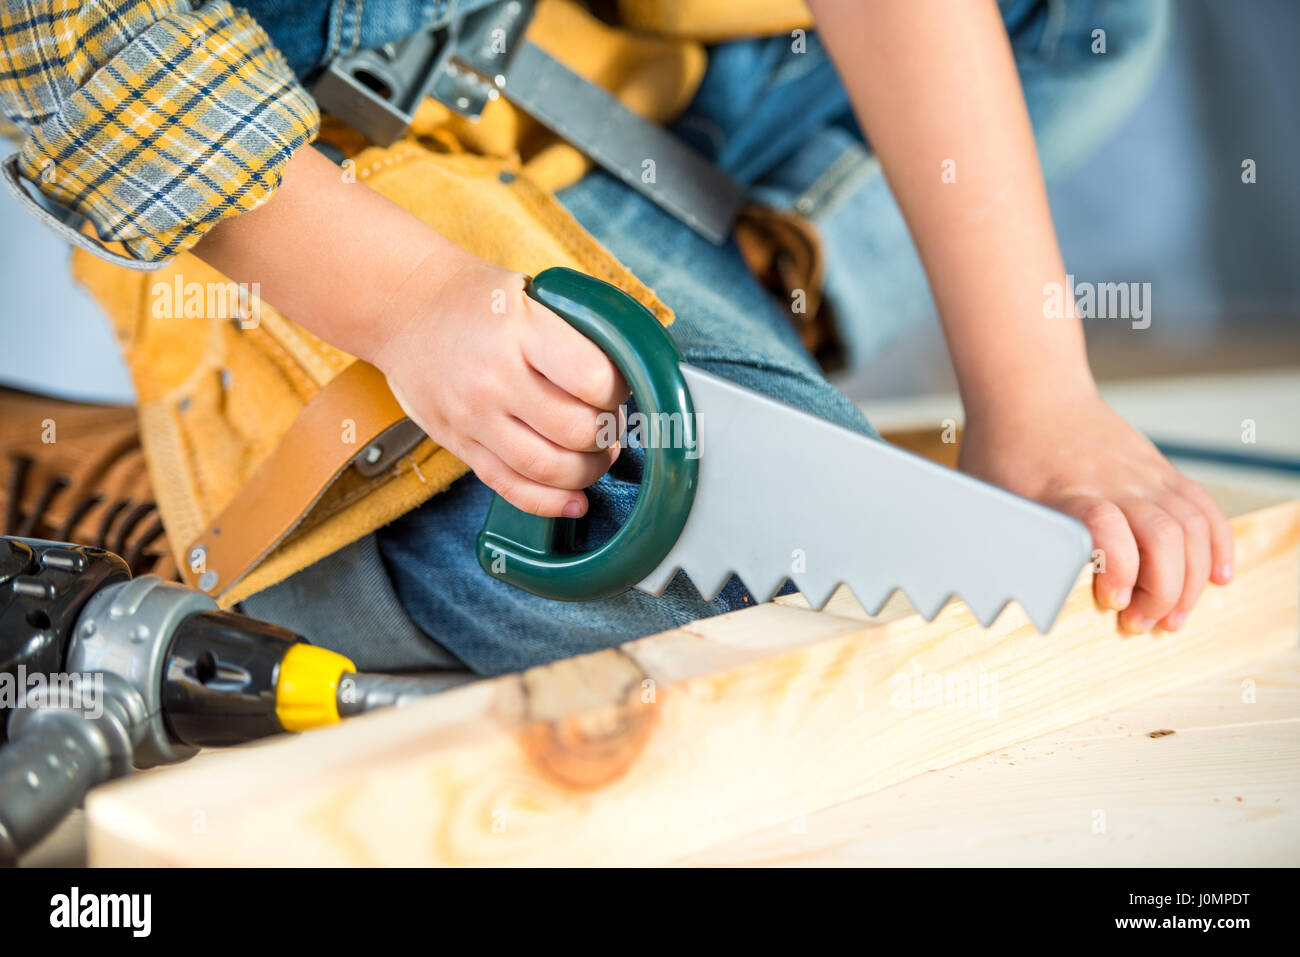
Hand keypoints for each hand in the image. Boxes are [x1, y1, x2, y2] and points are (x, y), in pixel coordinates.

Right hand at [372, 259, 628, 517]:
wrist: (401, 309)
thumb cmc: (475, 300)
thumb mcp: (530, 294)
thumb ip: (574, 333)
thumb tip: (628, 378)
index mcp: (520, 332)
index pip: (592, 380)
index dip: (619, 390)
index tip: (619, 387)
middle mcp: (494, 378)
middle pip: (576, 431)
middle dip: (608, 434)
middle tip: (610, 423)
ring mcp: (473, 417)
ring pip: (549, 469)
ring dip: (588, 471)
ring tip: (595, 455)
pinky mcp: (459, 444)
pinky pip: (511, 488)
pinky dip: (551, 503)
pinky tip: (575, 500)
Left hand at [958, 386, 1233, 631]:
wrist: (1032, 393)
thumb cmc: (1003, 450)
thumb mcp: (988, 496)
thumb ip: (999, 541)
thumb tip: (989, 593)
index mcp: (1066, 490)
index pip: (1105, 525)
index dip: (1116, 567)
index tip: (1110, 600)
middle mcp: (1114, 482)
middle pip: (1162, 536)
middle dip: (1162, 591)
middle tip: (1139, 624)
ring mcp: (1144, 474)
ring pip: (1191, 528)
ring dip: (1190, 580)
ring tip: (1172, 616)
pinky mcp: (1161, 470)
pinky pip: (1203, 508)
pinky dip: (1217, 545)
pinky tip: (1216, 577)